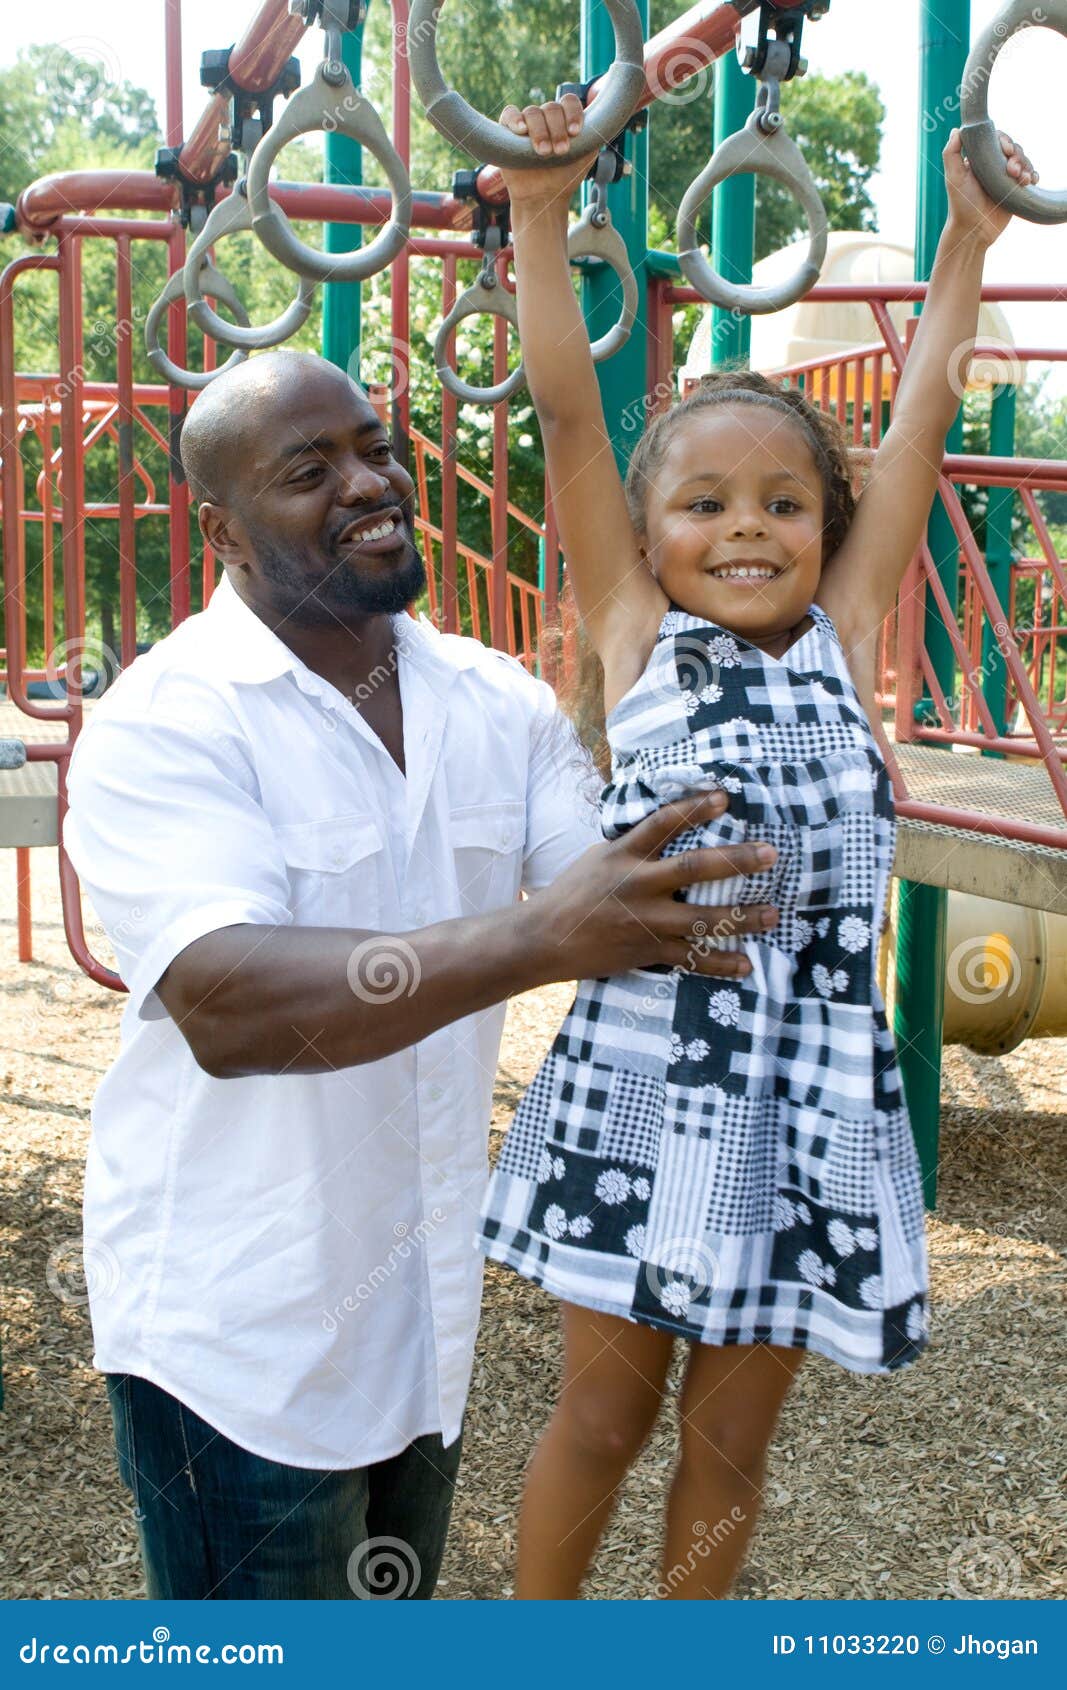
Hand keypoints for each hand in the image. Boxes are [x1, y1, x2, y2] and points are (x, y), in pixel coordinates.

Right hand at [497, 93, 600, 208]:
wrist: (544, 199)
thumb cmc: (565, 177)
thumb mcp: (586, 156)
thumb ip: (593, 134)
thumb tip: (601, 116)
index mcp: (564, 120)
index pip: (569, 102)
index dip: (573, 113)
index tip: (575, 133)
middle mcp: (546, 119)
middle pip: (551, 108)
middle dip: (558, 129)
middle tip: (560, 152)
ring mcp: (527, 124)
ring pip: (533, 112)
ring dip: (540, 131)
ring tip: (543, 152)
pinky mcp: (508, 131)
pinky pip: (509, 114)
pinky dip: (515, 119)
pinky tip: (521, 130)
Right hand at [532, 791, 778, 980]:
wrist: (544, 939)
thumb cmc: (573, 892)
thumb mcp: (600, 857)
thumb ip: (635, 846)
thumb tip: (670, 827)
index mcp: (624, 855)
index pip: (662, 824)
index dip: (693, 809)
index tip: (724, 798)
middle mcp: (638, 885)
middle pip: (694, 868)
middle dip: (736, 861)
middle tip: (770, 854)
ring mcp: (646, 921)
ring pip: (702, 920)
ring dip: (741, 918)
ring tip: (773, 914)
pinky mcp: (648, 951)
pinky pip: (691, 959)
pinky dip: (720, 964)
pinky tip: (745, 965)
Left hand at [945, 126, 1036, 246]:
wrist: (973, 230)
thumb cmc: (960, 204)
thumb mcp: (953, 177)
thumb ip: (951, 153)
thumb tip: (956, 130)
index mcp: (981, 158)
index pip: (997, 140)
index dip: (1005, 141)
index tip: (1006, 150)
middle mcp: (994, 165)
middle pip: (1014, 149)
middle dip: (1017, 156)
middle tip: (1012, 170)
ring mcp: (1006, 177)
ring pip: (1023, 161)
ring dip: (1026, 166)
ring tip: (1020, 179)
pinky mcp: (1015, 190)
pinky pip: (1029, 176)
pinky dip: (1032, 175)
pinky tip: (1030, 181)